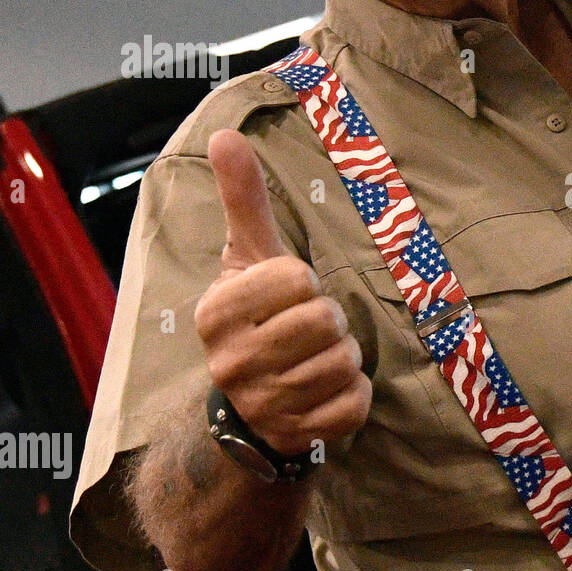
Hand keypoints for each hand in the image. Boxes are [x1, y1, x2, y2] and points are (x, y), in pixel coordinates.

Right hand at [194, 129, 371, 456]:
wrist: (250, 408)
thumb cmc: (257, 316)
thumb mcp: (249, 258)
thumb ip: (242, 200)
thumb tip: (224, 134)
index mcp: (217, 311)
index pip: (297, 277)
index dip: (305, 282)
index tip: (288, 297)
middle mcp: (230, 361)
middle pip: (325, 321)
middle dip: (331, 322)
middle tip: (310, 332)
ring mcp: (262, 404)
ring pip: (343, 363)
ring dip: (344, 358)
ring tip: (316, 361)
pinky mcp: (295, 436)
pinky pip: (353, 406)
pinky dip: (354, 397)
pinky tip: (328, 394)